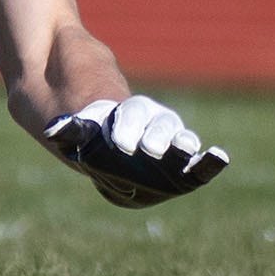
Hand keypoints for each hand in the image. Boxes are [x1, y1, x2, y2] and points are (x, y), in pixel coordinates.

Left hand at [45, 94, 229, 207]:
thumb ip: (70, 129)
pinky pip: (198, 163)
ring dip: (181, 144)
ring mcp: (169, 141)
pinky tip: (220, 158)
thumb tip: (54, 130)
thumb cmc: (88, 129)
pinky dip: (209, 162)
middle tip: (149, 149)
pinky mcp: (182, 165)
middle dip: (155, 135)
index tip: (121, 143)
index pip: (131, 113)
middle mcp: (152, 122)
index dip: (128, 125)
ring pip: (178, 137)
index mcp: (127, 111)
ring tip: (184, 149)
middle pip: (158, 123)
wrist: (103, 141)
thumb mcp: (77, 127)